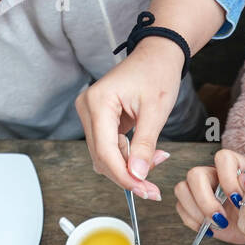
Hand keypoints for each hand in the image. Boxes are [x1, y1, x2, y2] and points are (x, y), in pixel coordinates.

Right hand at [76, 37, 185, 200]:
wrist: (157, 54)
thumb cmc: (157, 73)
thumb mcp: (156, 111)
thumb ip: (145, 146)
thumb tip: (138, 176)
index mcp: (98, 102)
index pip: (105, 152)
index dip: (124, 176)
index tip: (144, 191)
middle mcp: (87, 108)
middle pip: (102, 158)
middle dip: (128, 175)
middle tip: (153, 188)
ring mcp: (90, 114)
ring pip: (106, 156)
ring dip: (130, 167)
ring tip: (157, 160)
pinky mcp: (99, 119)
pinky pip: (110, 148)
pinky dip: (129, 156)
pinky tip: (149, 155)